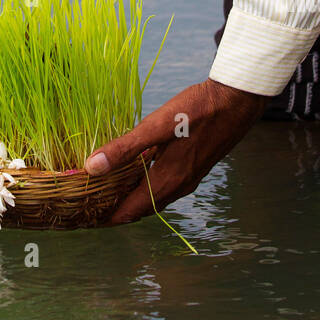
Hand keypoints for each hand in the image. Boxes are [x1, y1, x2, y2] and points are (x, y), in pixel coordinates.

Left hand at [85, 77, 268, 225]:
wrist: (236, 102)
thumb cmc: (197, 111)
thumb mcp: (156, 126)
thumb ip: (124, 148)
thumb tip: (92, 168)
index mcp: (167, 181)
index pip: (129, 212)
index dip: (105, 217)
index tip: (82, 217)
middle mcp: (178, 186)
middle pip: (140, 209)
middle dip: (114, 209)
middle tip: (88, 203)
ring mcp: (188, 178)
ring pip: (152, 197)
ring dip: (130, 197)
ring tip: (105, 189)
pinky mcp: (193, 166)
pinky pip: (162, 185)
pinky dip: (144, 185)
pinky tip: (135, 169)